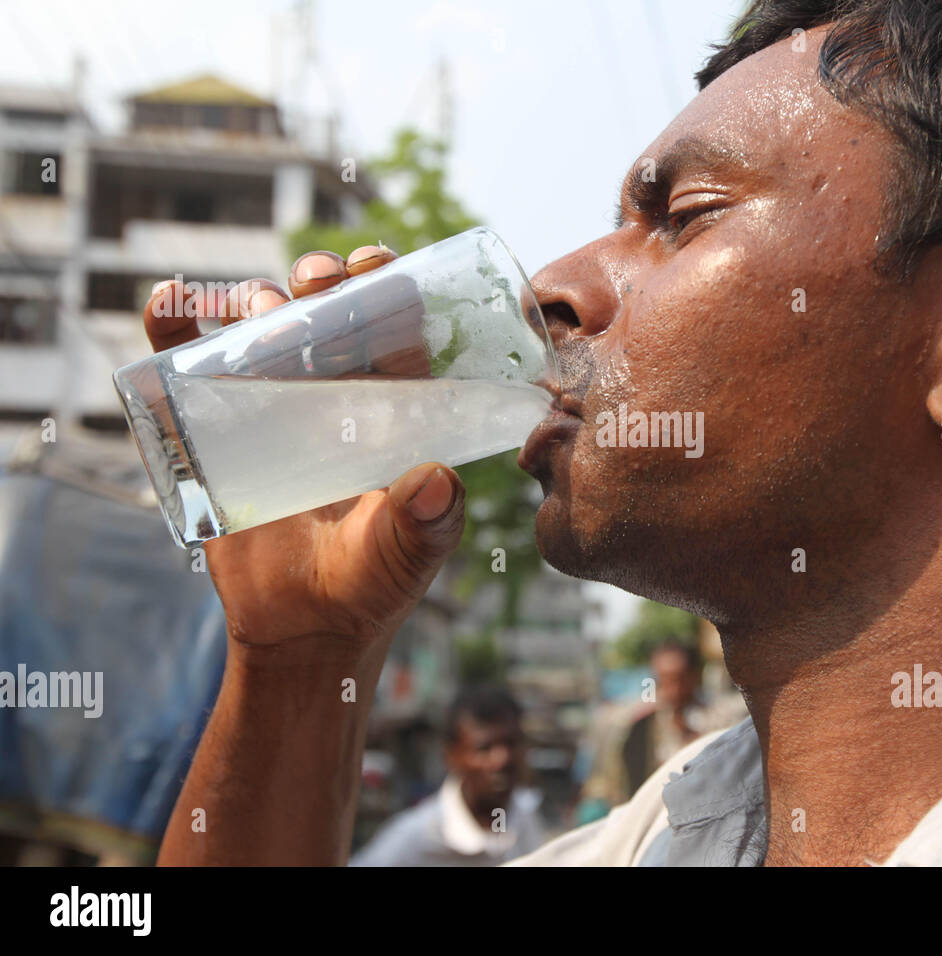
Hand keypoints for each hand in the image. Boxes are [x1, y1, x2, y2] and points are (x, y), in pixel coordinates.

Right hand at [141, 246, 465, 647]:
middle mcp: (335, 398)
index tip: (376, 266)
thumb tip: (434, 482)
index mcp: (392, 412)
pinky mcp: (214, 429)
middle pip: (329, 317)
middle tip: (316, 281)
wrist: (296, 628)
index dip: (390, 289)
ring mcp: (272, 408)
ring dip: (255, 299)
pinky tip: (169, 301)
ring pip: (262, 331)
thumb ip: (424, 526)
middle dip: (323, 283)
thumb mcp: (402, 558)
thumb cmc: (367, 587)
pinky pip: (188, 366)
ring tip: (256, 305)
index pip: (396, 332)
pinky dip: (175, 327)